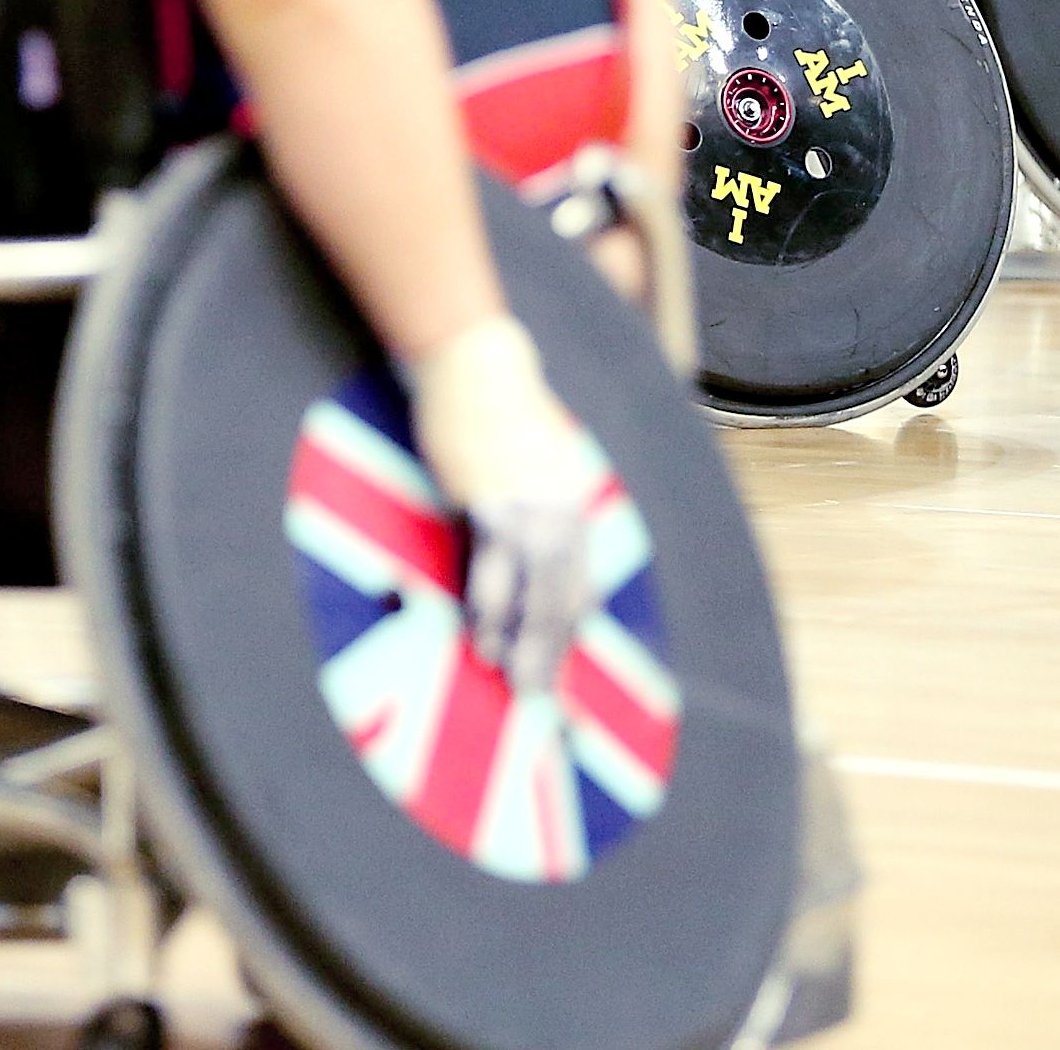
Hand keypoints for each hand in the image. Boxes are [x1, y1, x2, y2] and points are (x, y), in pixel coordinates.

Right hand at [404, 312, 594, 696]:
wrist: (476, 360)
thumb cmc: (496, 401)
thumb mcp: (532, 454)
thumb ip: (537, 495)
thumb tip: (524, 536)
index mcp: (576, 503)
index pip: (582, 582)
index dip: (575, 630)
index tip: (567, 667)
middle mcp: (563, 513)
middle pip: (566, 599)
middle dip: (557, 654)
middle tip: (545, 699)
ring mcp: (529, 511)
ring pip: (536, 596)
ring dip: (528, 646)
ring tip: (517, 684)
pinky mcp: (489, 505)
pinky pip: (493, 573)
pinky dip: (491, 612)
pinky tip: (483, 640)